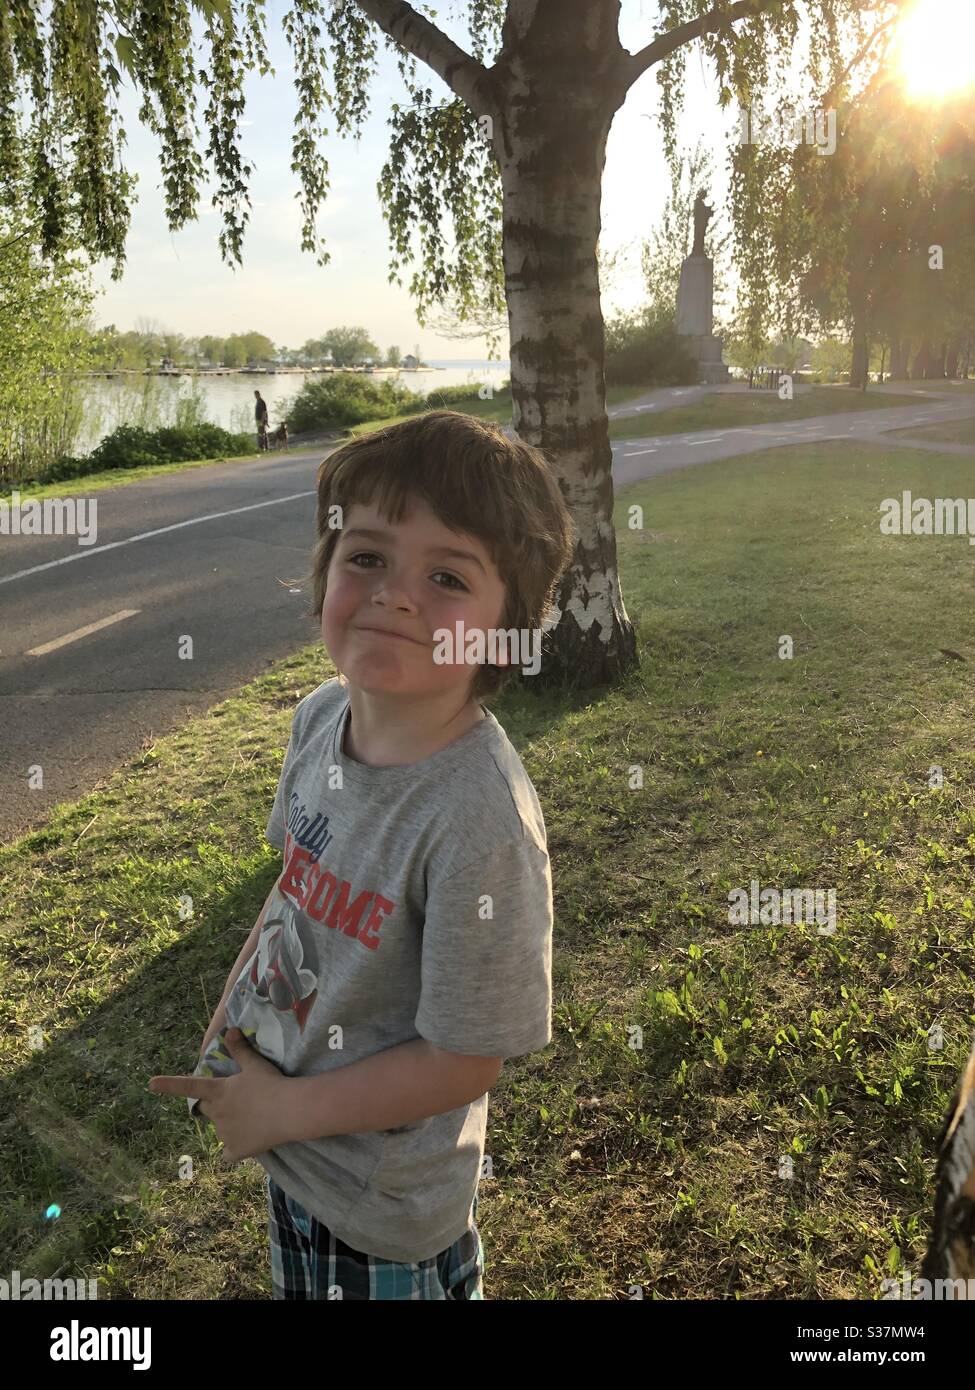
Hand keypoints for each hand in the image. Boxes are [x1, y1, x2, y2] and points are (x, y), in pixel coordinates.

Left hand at [148, 1029, 293, 1165]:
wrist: (289, 1111)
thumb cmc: (271, 1084)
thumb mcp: (255, 1065)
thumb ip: (241, 1050)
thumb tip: (230, 1030)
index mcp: (218, 1091)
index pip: (190, 1086)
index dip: (169, 1085)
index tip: (150, 1084)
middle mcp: (217, 1113)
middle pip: (207, 1110)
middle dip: (216, 1106)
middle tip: (238, 1102)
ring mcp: (224, 1134)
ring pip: (221, 1130)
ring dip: (230, 1125)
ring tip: (255, 1119)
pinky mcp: (236, 1151)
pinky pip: (228, 1154)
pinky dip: (234, 1150)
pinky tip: (249, 1143)